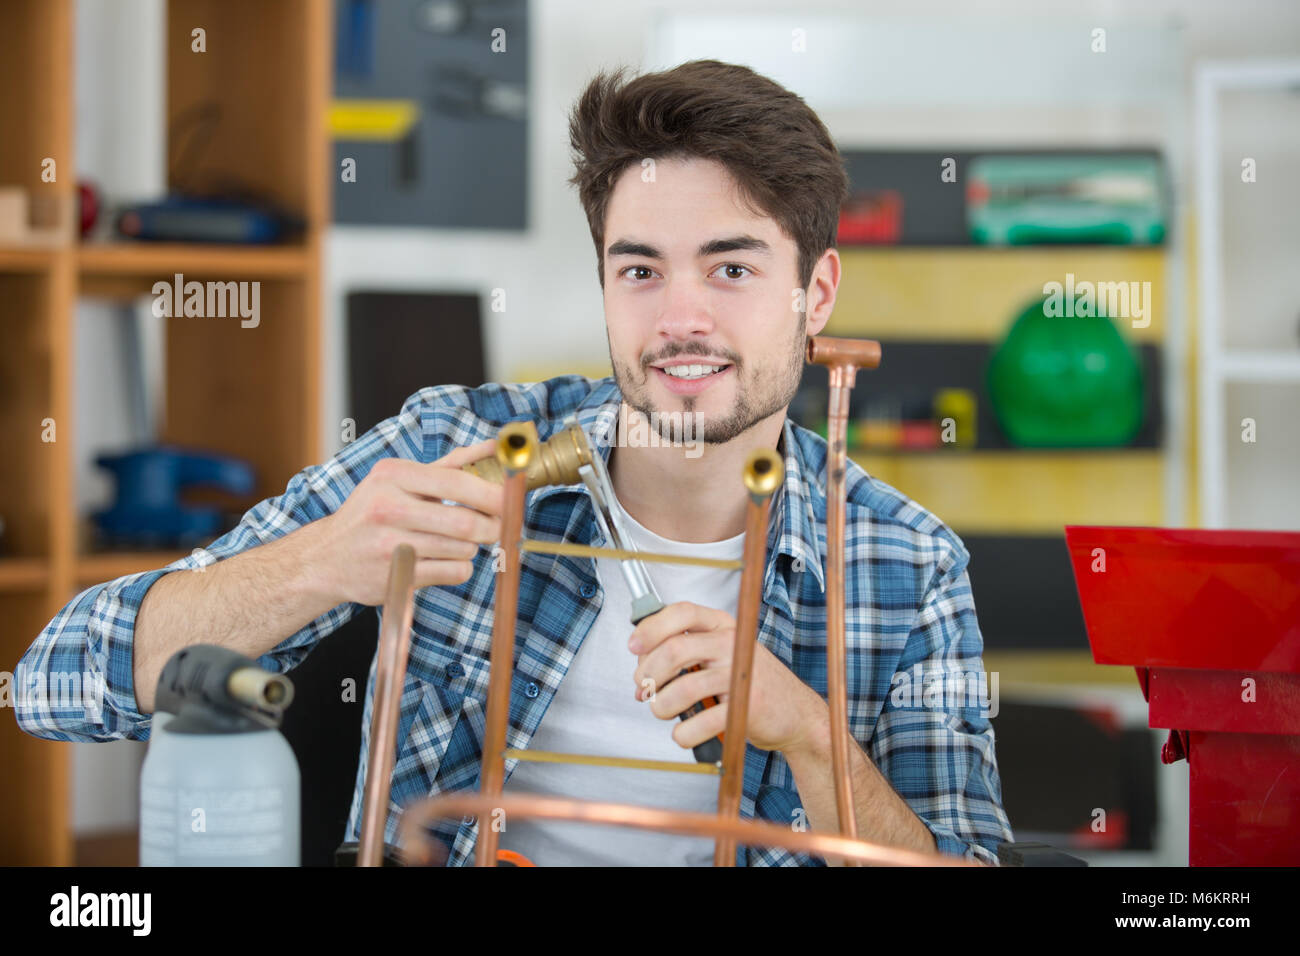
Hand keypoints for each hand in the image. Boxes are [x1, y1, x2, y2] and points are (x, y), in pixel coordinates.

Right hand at [317, 440, 503, 604]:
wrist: (325, 558)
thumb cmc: (372, 514)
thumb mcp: (401, 480)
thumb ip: (450, 464)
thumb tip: (494, 447)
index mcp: (392, 476)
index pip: (457, 482)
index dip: (492, 493)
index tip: (512, 499)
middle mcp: (388, 508)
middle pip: (465, 521)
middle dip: (492, 526)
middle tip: (499, 527)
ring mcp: (390, 546)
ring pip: (463, 549)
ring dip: (471, 547)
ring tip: (456, 542)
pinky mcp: (397, 577)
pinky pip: (453, 573)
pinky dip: (460, 568)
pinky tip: (443, 561)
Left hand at [628, 601, 826, 756]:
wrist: (796, 714)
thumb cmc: (749, 684)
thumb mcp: (722, 655)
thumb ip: (687, 652)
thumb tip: (640, 668)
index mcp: (724, 626)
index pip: (682, 613)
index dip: (651, 628)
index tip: (633, 647)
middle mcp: (732, 644)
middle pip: (674, 651)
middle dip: (648, 675)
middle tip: (643, 690)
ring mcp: (740, 675)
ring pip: (682, 689)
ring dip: (661, 707)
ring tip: (663, 711)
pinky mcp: (746, 709)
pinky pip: (699, 723)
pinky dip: (683, 733)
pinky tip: (685, 732)